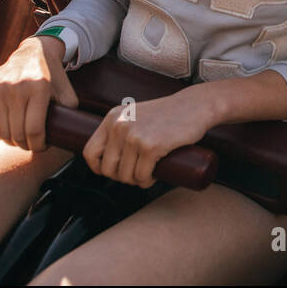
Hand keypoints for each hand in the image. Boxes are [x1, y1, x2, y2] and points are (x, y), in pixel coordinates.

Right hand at [0, 35, 78, 151]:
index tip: (42, 146)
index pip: (34, 130)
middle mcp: (16, 87)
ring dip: (10, 142)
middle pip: (17, 133)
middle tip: (31, 144)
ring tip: (19, 140)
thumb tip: (72, 136)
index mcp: (39, 88)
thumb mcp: (67, 91)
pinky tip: (1, 136)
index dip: (38, 145)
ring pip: (2, 131)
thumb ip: (71, 112)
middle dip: (25, 145)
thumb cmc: (52, 76)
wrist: (33, 52)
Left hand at [82, 85, 215, 188]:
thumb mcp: (136, 115)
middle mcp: (119, 125)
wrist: (196, 105)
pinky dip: (147, 181)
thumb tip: (108, 158)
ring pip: (125, 175)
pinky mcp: (151, 146)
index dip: (98, 168)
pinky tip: (154, 175)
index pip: (90, 152)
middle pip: (107, 168)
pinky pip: (142, 176)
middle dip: (121, 177)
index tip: (113, 171)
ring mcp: (134, 136)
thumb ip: (121, 129)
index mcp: (112, 117)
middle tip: (136, 173)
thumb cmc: (168, 114)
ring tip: (147, 174)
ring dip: (136, 181)